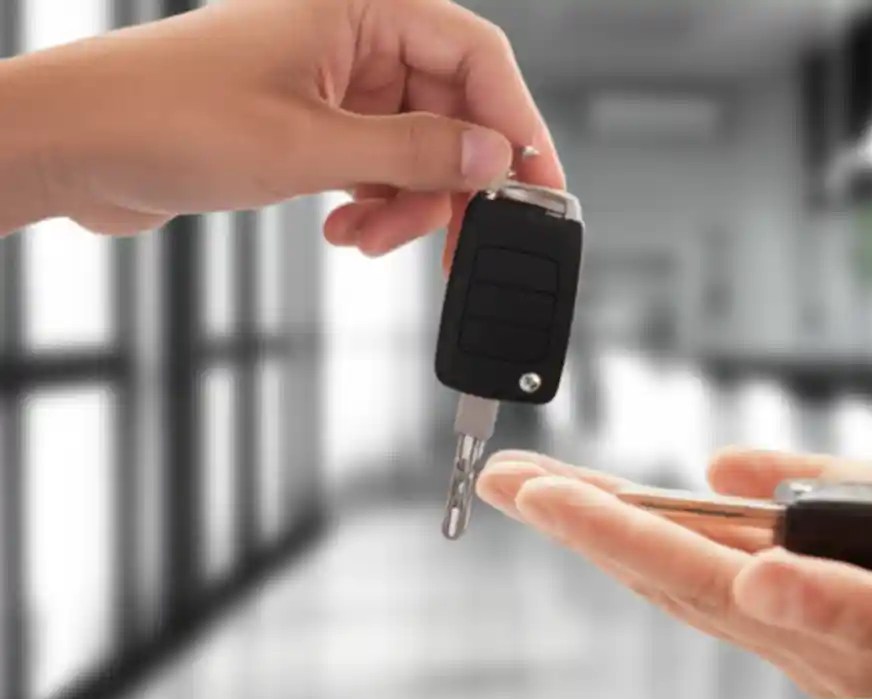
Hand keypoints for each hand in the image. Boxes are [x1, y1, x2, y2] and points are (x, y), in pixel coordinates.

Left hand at [2, 0, 561, 259]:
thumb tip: (493, 158)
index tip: (535, 186)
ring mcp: (333, 83)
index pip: (475, 56)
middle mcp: (353, 38)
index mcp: (359, 8)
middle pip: (451, 108)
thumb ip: (413, 154)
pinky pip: (377, 166)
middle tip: (459, 239)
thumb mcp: (307, 146)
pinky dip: (374, 205)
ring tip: (370, 238)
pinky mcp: (311, 123)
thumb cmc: (161, 117)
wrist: (72, 147)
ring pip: (416, 147)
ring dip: (407, 204)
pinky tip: (347, 230)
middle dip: (452, 182)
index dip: (515, 123)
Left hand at [478, 449, 871, 698]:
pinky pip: (733, 560)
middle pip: (667, 571)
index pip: (692, 571)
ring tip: (544, 488)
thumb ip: (852, 590)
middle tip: (505, 479)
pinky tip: (636, 505)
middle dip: (581, 524)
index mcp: (830, 625)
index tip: (544, 491)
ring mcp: (811, 615)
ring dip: (610, 526)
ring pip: (687, 569)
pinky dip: (671, 530)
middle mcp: (804, 627)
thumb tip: (750, 557)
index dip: (611, 528)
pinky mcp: (827, 595)